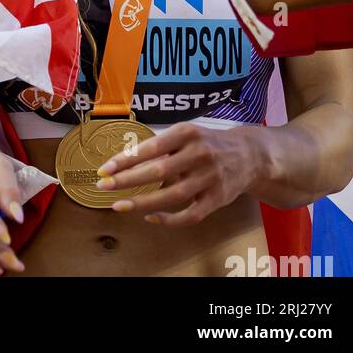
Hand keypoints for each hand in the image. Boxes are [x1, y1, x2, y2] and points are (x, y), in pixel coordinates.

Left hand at [95, 121, 263, 225]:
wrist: (249, 155)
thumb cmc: (207, 143)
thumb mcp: (186, 133)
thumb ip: (160, 145)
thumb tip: (125, 159)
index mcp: (187, 133)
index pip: (150, 147)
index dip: (126, 159)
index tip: (104, 169)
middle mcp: (199, 154)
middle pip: (158, 171)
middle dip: (127, 180)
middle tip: (103, 187)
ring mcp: (210, 179)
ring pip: (172, 196)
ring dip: (142, 203)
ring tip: (119, 205)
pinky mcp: (217, 199)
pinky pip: (190, 215)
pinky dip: (169, 219)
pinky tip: (150, 217)